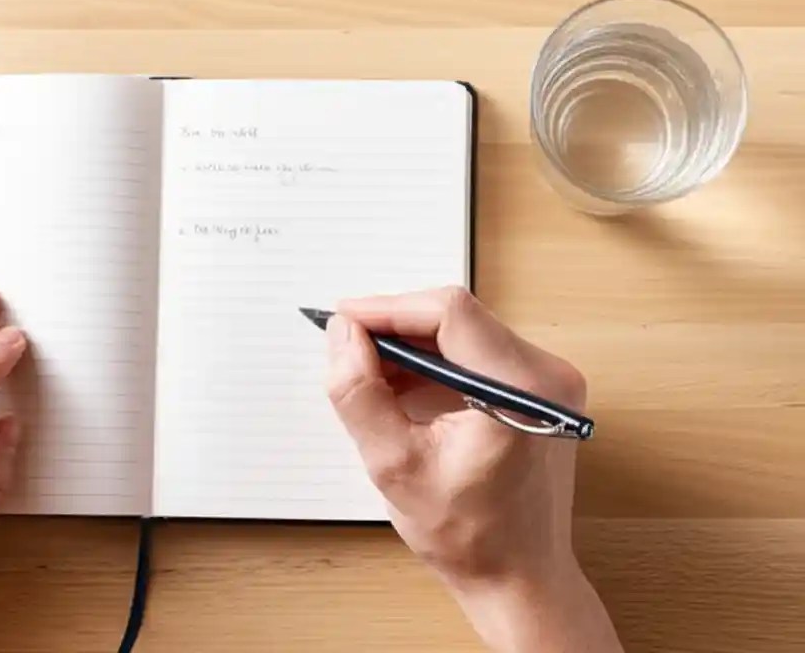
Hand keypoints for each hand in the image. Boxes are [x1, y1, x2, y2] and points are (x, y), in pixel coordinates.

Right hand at [325, 286, 621, 652]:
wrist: (519, 578)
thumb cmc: (468, 536)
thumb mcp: (394, 465)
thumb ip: (360, 394)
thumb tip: (341, 336)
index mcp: (521, 389)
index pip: (448, 313)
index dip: (387, 309)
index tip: (342, 322)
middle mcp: (546, 375)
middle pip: (456, 318)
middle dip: (394, 328)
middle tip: (345, 350)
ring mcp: (547, 382)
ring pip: (462, 333)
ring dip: (410, 347)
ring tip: (367, 376)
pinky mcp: (537, 392)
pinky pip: (475, 355)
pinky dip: (432, 364)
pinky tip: (398, 388)